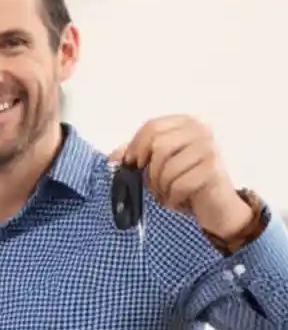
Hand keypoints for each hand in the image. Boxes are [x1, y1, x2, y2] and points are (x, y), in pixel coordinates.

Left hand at [110, 115, 254, 238]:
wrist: (215, 205)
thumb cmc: (183, 182)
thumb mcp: (157, 166)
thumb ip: (136, 156)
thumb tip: (114, 157)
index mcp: (185, 123)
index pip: (152, 126)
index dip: (136, 147)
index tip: (134, 164)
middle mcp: (200, 131)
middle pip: (158, 144)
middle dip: (150, 170)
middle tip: (154, 184)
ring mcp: (209, 149)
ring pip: (167, 166)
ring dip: (161, 187)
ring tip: (167, 192)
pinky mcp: (214, 170)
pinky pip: (179, 184)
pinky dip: (172, 197)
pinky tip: (177, 200)